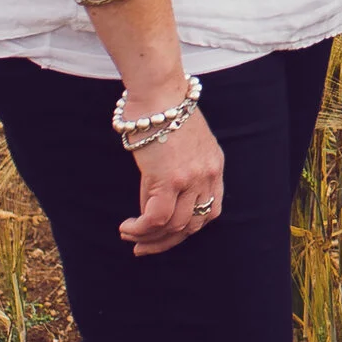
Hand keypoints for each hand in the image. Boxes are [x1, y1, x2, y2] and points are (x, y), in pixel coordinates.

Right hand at [118, 101, 223, 256]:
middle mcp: (208, 175)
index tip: (168, 234)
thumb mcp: (182, 145)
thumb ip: (178, 172)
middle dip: (167, 242)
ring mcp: (191, 178)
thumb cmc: (164, 114)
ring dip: (149, 238)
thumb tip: (154, 202)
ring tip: (130, 234)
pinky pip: (156, 219)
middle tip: (143, 247)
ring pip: (174, 226)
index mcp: (214, 165)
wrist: (158, 94)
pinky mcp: (170, 179)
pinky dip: (141, 228)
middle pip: (193, 224)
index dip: (188, 228)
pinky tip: (127, 227)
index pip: (211, 210)